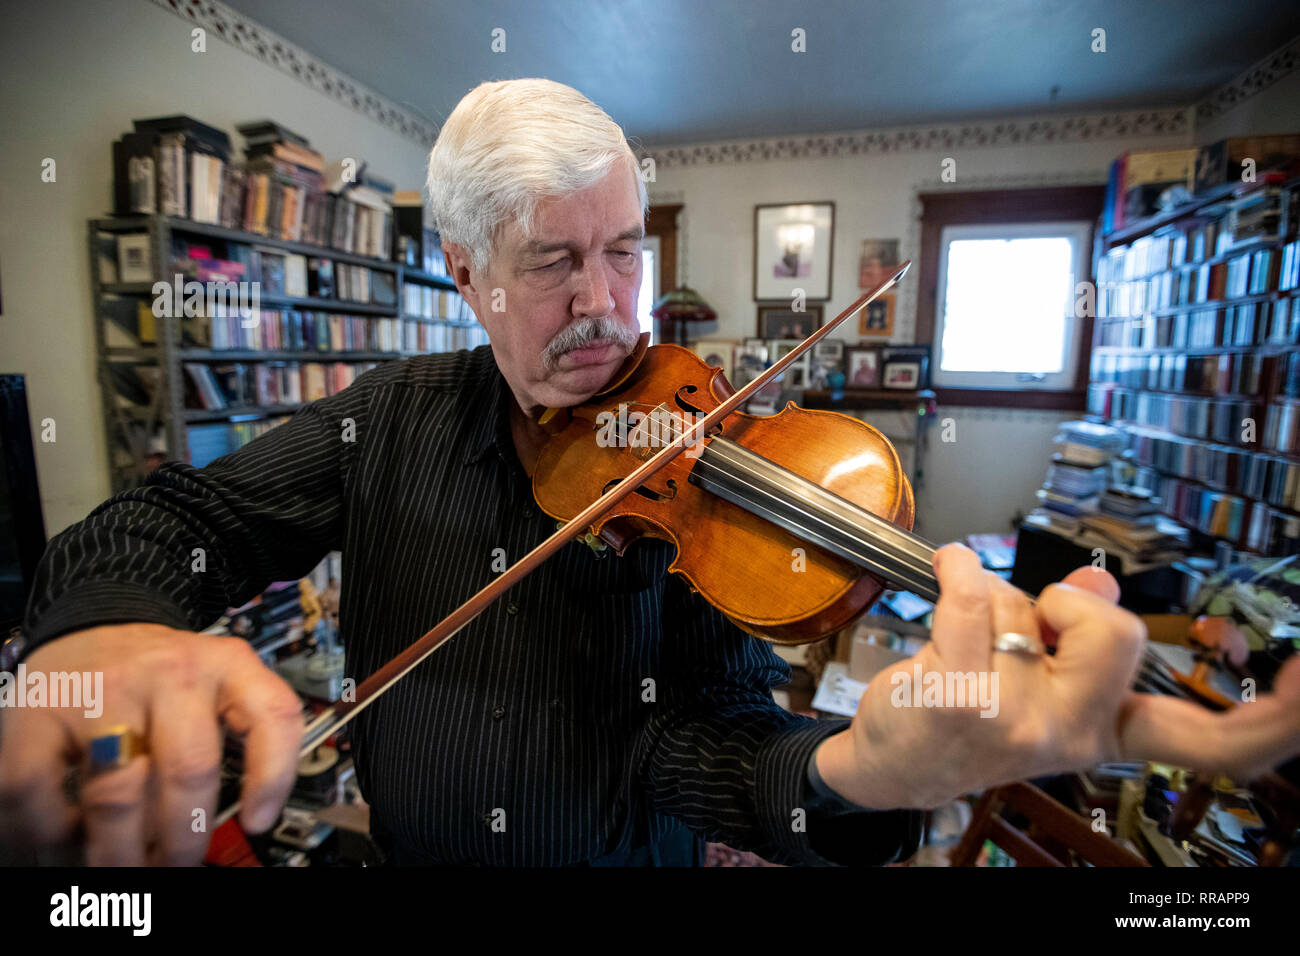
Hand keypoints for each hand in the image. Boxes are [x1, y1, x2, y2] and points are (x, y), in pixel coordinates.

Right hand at [0, 624, 302, 864]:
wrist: (95, 623)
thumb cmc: (159, 675)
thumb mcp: (212, 687)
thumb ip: (227, 742)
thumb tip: (217, 832)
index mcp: (228, 666)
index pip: (272, 715)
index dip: (273, 777)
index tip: (258, 823)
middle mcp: (172, 672)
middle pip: (189, 771)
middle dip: (183, 840)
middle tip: (176, 867)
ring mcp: (105, 690)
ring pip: (118, 793)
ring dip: (120, 849)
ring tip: (124, 865)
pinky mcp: (40, 710)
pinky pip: (41, 790)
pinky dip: (52, 829)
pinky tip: (70, 831)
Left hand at [816, 543, 1299, 809]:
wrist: (894, 763)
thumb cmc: (968, 714)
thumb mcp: (1040, 682)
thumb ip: (1083, 636)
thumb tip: (1102, 587)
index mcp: (1109, 731)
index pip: (1210, 743)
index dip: (1274, 720)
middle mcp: (1074, 736)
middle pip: (1118, 634)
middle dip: (1070, 604)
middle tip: (1035, 623)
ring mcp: (1017, 723)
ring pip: (1026, 606)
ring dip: (994, 600)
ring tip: (971, 642)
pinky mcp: (960, 700)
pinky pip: (971, 594)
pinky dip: (957, 567)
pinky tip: (949, 571)